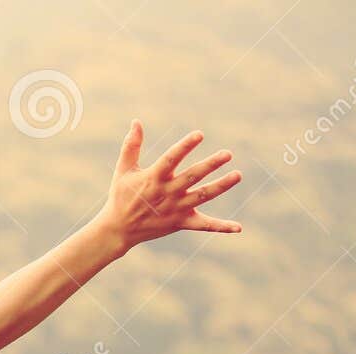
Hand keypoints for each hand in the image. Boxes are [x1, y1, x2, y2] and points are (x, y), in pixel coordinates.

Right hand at [93, 121, 242, 253]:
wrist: (118, 230)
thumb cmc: (121, 197)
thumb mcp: (123, 170)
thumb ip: (131, 146)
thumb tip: (136, 121)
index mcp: (153, 178)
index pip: (171, 159)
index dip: (185, 147)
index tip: (199, 135)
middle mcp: (167, 193)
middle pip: (192, 177)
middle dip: (209, 165)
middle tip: (227, 154)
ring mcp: (175, 209)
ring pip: (202, 197)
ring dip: (220, 186)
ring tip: (237, 175)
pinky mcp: (180, 222)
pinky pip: (203, 225)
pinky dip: (221, 227)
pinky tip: (238, 228)